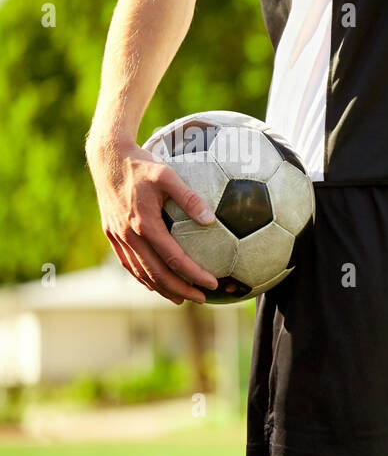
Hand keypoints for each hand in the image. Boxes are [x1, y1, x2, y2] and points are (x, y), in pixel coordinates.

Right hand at [86, 133, 219, 303]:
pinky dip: (141, 276)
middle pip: (156, 273)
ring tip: (180, 298)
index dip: (193, 274)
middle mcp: (128, 234)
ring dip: (161, 288)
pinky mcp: (110, 233)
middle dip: (180, 289)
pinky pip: (126, 262)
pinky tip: (152, 283)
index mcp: (144, 224)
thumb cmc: (141, 164)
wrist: (107, 156)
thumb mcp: (168, 174)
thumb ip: (190, 198)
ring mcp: (116, 236)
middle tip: (202, 299)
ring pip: (140, 272)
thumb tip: (211, 219)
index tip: (212, 284)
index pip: (174, 259)